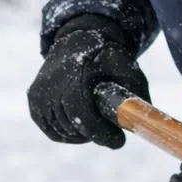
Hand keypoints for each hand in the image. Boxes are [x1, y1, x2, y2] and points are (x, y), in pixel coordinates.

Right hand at [27, 14, 148, 148]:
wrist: (77, 39)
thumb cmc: (106, 55)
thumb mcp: (127, 66)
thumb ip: (136, 92)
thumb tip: (149, 123)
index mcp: (75, 70)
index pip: (80, 111)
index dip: (99, 132)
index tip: (119, 141)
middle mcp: (52, 81)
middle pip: (71, 124)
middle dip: (95, 135)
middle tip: (112, 138)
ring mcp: (39, 91)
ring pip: (61, 130)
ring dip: (81, 136)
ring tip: (98, 130)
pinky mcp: (33, 99)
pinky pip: (50, 128)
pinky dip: (66, 133)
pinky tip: (81, 128)